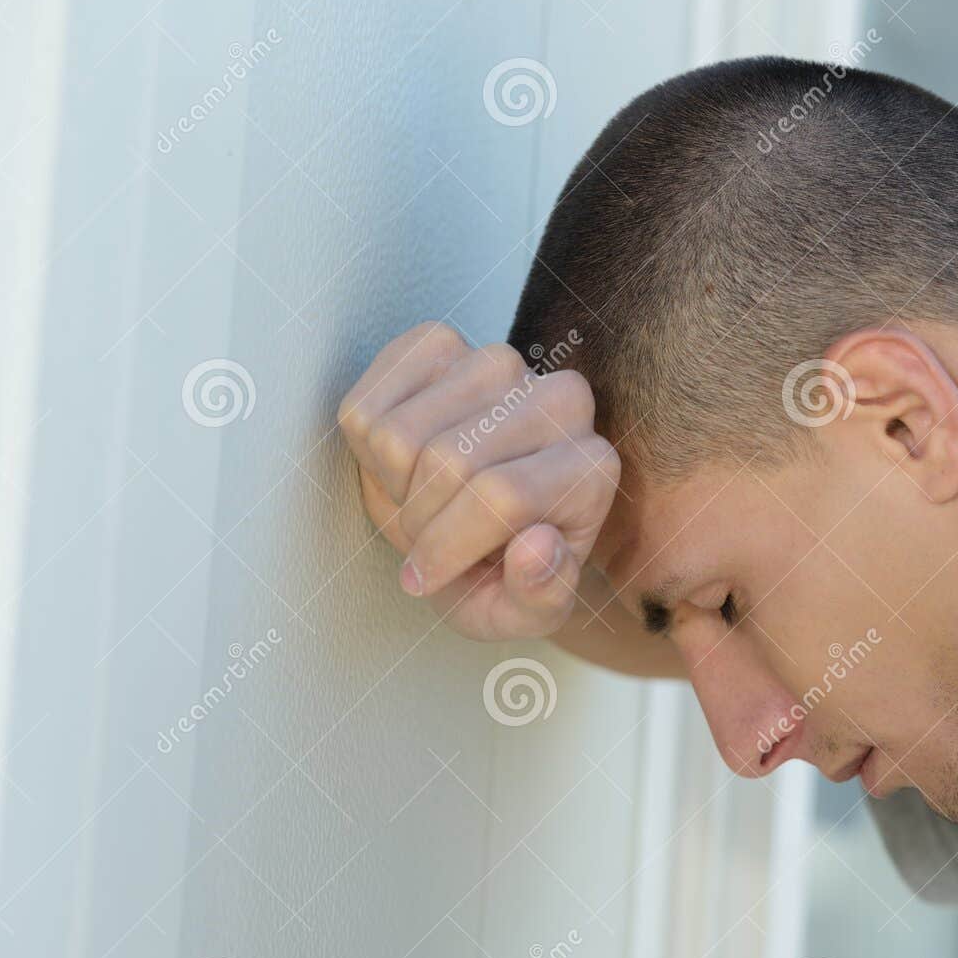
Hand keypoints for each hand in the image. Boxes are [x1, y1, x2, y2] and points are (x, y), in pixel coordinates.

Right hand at [338, 322, 620, 640]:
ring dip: (392, 485)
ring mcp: (500, 362)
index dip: (446, 548)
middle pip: (448, 461)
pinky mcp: (438, 343)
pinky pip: (367, 405)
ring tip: (418, 502)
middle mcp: (561, 400)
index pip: (502, 497)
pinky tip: (400, 464)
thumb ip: (540, 596)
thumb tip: (537, 547)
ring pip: (401, 433)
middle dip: (418, 520)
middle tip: (422, 542)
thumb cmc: (504, 576)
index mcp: (593, 467)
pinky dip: (364, 450)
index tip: (424, 579)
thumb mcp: (524, 614)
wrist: (474, 526)